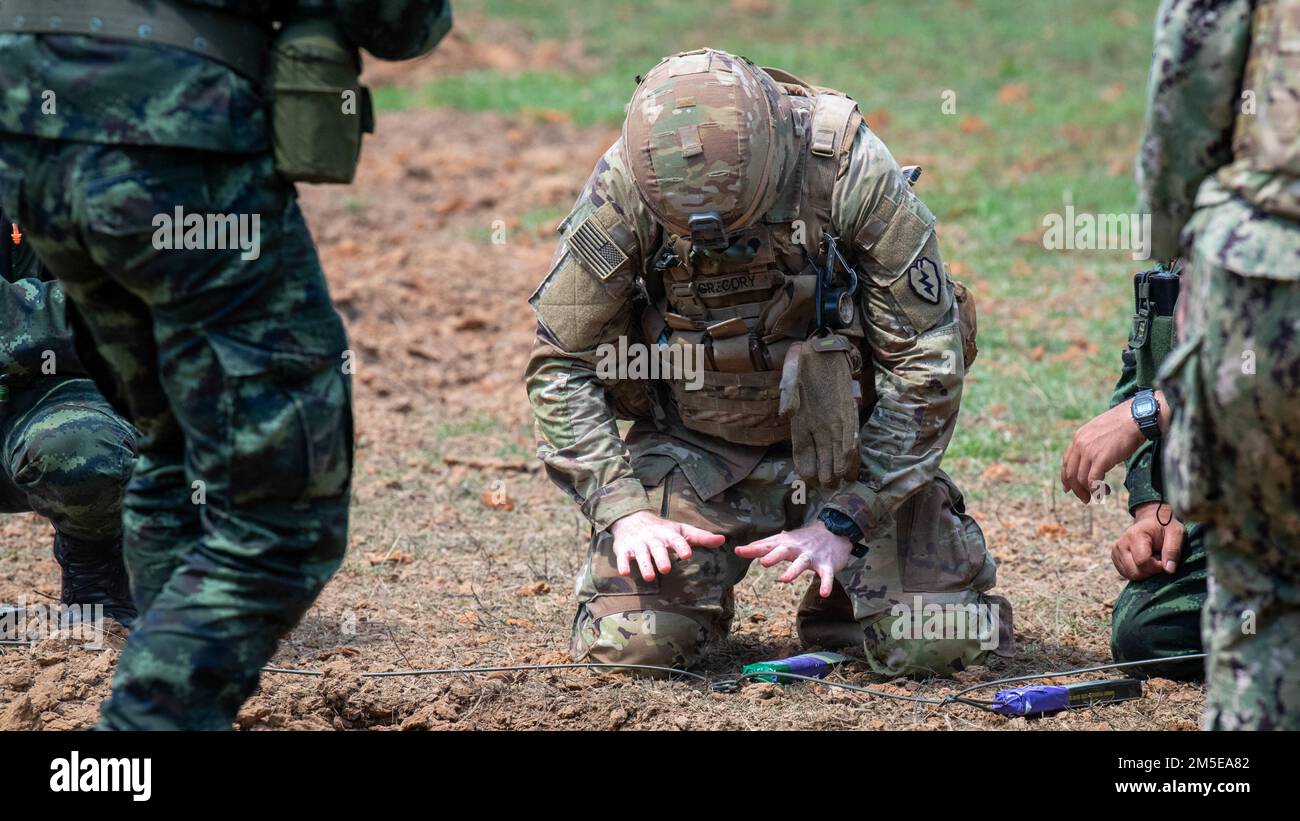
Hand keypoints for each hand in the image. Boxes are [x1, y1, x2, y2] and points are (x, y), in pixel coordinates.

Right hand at [608, 510, 725, 581]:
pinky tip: (625, 572)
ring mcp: (638, 544)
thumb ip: (700, 537)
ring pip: (641, 555)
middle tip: (666, 569)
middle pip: (658, 548)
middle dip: (661, 558)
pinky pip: (622, 557)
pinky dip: (623, 564)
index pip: (676, 540)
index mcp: (668, 534)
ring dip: (644, 565)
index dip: (682, 546)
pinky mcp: (624, 549)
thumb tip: (723, 540)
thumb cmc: (662, 529)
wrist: (631, 518)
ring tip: (650, 577)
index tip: (687, 555)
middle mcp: (653, 539)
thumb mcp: (681, 530)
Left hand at [734, 521, 852, 596]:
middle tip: (763, 562)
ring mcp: (812, 556)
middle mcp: (797, 549)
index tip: (738, 551)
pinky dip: (826, 584)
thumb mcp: (783, 540)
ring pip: (802, 562)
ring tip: (784, 579)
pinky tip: (824, 594)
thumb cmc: (803, 539)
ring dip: (793, 570)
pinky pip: (826, 575)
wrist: (835, 531)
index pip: (767, 545)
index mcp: (785, 543)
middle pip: (784, 551)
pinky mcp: (827, 565)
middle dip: (774, 556)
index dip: (753, 549)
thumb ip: (763, 546)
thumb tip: (739, 549)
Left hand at [1061, 398, 1145, 502]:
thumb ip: (1092, 444)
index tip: (1068, 488)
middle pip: (1071, 473)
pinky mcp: (1100, 458)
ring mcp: (1089, 451)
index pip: (1066, 462)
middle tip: (1085, 499)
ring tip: (1098, 495)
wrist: (1135, 418)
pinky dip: (1097, 489)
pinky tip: (1104, 492)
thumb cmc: (1123, 425)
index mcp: (1078, 438)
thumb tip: (1093, 458)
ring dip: (1088, 491)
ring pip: (1081, 479)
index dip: (1066, 478)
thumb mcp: (1100, 432)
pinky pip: (1093, 480)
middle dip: (1076, 489)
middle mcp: (1080, 444)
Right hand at [1111, 502, 1185, 580]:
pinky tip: (1145, 562)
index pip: (1142, 562)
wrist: (1151, 521)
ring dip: (1146, 572)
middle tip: (1159, 559)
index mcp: (1134, 535)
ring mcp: (1116, 552)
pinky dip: (1139, 572)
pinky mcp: (1115, 558)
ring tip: (1152, 558)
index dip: (1157, 567)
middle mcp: (1120, 544)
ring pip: (1131, 575)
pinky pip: (1128, 574)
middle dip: (1151, 571)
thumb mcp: (1176, 533)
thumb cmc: (1165, 527)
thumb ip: (1173, 550)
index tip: (1165, 560)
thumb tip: (1169, 570)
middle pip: (1135, 572)